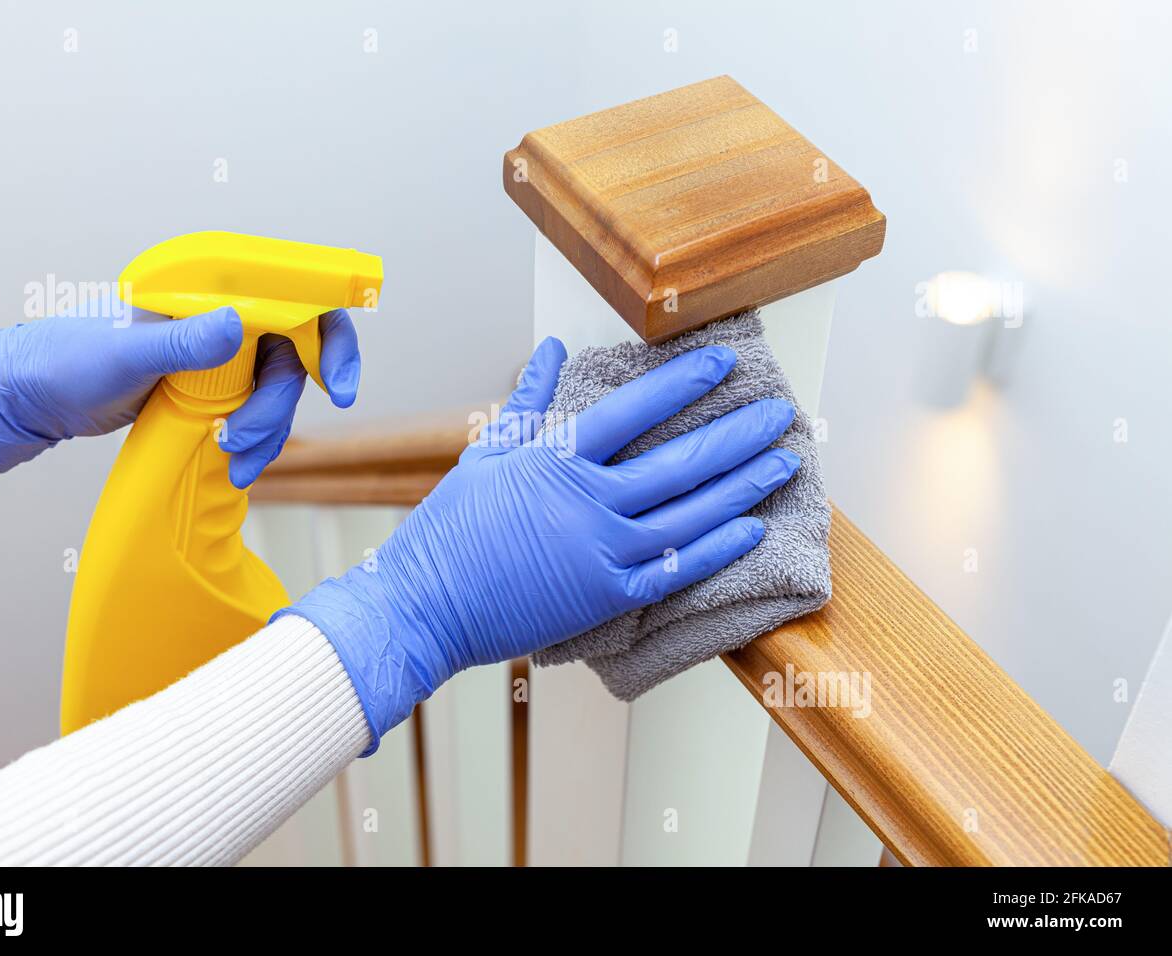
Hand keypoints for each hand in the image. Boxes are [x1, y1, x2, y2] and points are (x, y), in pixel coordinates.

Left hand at [0, 304, 359, 485]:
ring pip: (277, 391)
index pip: (294, 298)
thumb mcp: (125, 354)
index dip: (330, 339)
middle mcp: (223, 316)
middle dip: (279, 406)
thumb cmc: (67, 362)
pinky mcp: (213, 387)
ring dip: (266, 431)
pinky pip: (256, 412)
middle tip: (244, 440)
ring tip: (232, 461)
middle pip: (292, 357)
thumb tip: (239, 325)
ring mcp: (220, 354)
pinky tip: (233, 465)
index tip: (338, 388)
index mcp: (209, 290)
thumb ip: (182, 341)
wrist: (33, 396)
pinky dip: (253, 441)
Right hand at [277, 337, 799, 751]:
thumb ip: (528, 401)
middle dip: (739, 436)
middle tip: (780, 416)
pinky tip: (750, 529)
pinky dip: (716, 550)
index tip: (725, 363)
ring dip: (743, 488)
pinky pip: (674, 571)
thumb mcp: (486, 453)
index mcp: (558, 460)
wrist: (425, 604)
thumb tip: (551, 350)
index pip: (636, 410)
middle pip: (682, 463)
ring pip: (691, 515)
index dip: (685, 383)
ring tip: (782, 464)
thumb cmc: (451, 527)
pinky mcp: (607, 596)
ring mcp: (603, 552)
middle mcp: (590, 502)